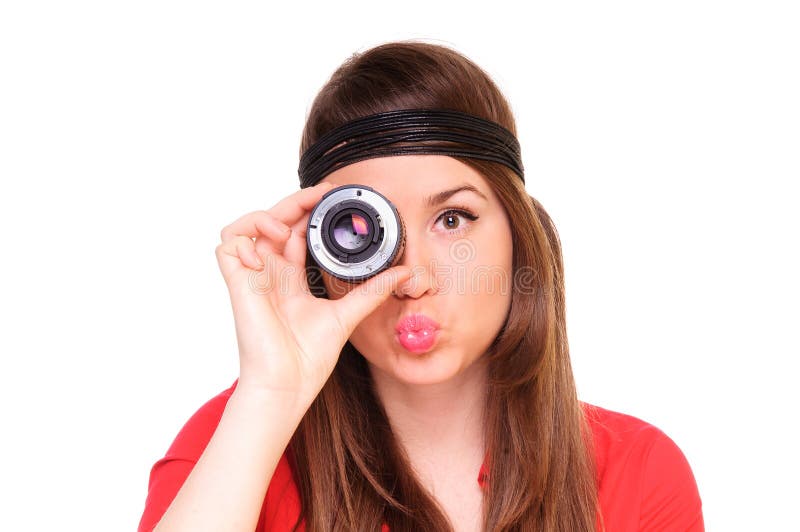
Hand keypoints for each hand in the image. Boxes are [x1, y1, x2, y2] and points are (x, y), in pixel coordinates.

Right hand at [215, 182, 410, 400]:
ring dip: (263, 217)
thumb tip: (404, 273)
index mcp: (292, 278)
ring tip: (285, 228)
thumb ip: (372, 291)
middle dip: (293, 203)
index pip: (294, 231)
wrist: (287, 385)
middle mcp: (271, 273)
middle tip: (318, 196)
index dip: (307, 211)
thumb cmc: (308, 358)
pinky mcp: (239, 284)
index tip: (331, 197)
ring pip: (244, 227)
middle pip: (272, 221)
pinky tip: (264, 252)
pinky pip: (227, 245)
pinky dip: (243, 238)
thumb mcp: (347, 315)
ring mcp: (254, 277)